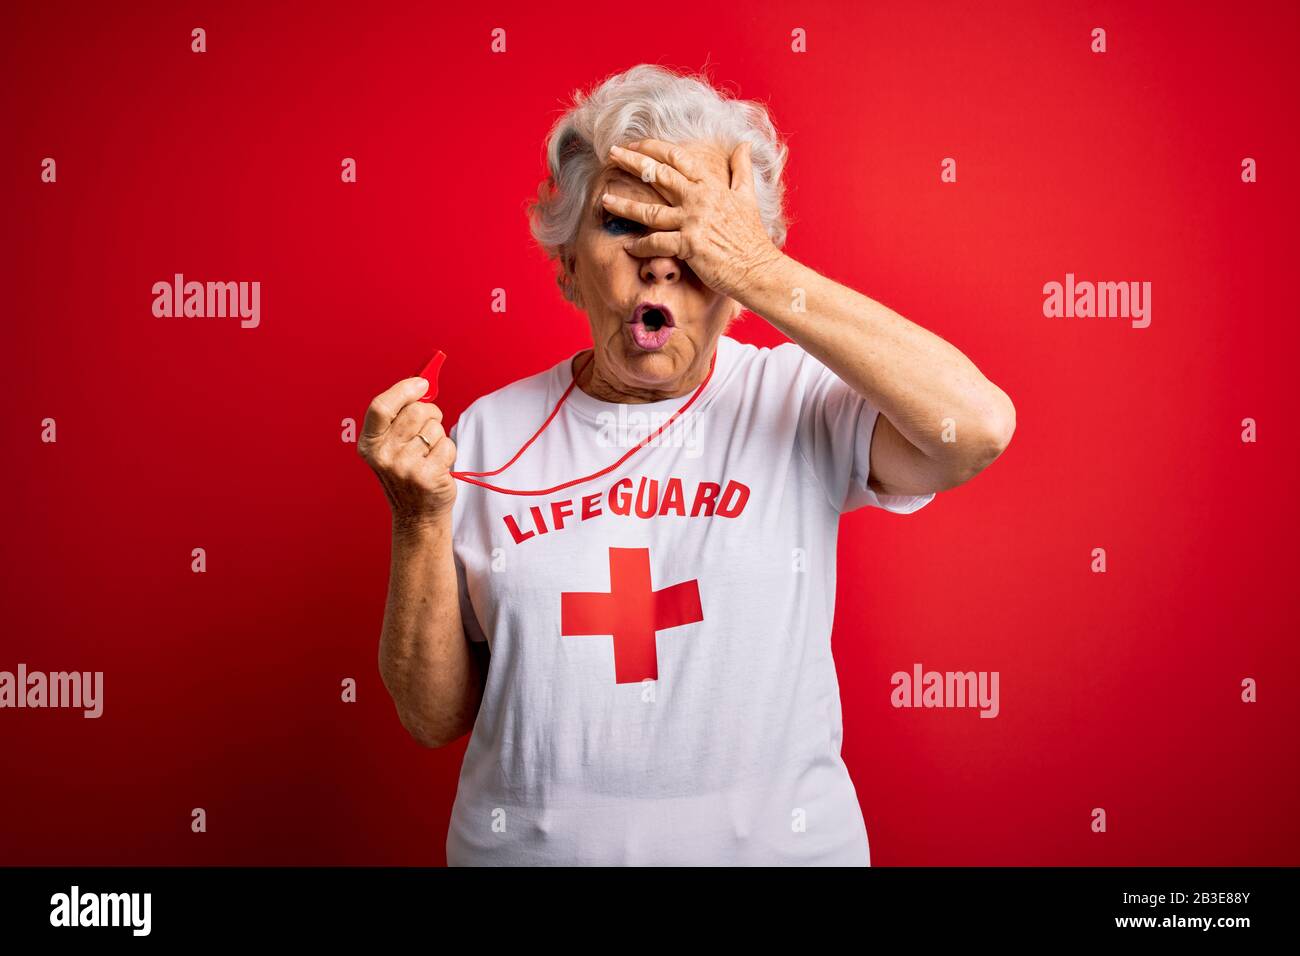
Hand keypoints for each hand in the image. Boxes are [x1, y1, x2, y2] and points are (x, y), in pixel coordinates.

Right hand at [358, 376, 457, 528]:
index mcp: (370, 444)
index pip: (381, 406)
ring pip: (435, 428)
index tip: (422, 383)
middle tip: (429, 428)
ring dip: (439, 436)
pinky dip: (448, 452)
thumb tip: (424, 382)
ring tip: (429, 454)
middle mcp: (383, 455)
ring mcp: (404, 467)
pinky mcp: (427, 476)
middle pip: (416, 412)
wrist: (417, 515)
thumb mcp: (392, 445)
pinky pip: (447, 445)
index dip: (404, 390)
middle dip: (431, 413)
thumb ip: (401, 415)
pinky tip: (438, 466)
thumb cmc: (408, 474)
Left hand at [602, 138, 782, 298]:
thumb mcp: (748, 196)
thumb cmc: (751, 236)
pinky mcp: (689, 246)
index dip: (652, 148)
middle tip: (611, 154)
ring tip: (605, 200)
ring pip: (650, 210)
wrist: (758, 268)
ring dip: (624, 205)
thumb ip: (741, 169)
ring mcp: (693, 222)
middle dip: (631, 162)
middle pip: (658, 175)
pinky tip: (627, 246)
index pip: (676, 158)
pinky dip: (640, 245)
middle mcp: (699, 199)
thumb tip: (744, 145)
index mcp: (710, 185)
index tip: (634, 144)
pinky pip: (657, 243)